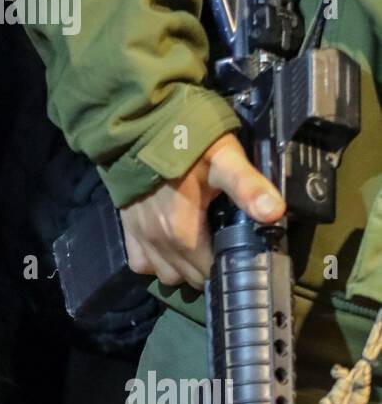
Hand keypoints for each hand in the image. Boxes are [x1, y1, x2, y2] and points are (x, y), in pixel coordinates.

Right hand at [120, 132, 285, 289]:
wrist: (138, 125)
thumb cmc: (184, 141)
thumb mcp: (223, 158)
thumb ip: (247, 186)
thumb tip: (275, 213)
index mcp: (183, 232)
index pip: (210, 271)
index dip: (230, 266)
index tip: (243, 253)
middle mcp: (159, 244)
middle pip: (189, 278)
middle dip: (209, 269)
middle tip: (227, 247)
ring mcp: (141, 239)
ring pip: (166, 276)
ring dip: (183, 270)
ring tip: (200, 250)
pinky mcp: (128, 232)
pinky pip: (142, 265)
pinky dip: (157, 263)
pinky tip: (169, 248)